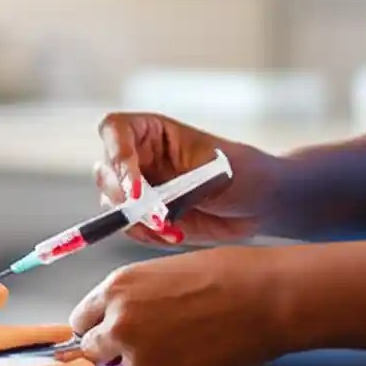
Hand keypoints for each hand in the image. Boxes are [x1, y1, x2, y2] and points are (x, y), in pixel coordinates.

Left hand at [69, 248, 286, 365]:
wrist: (264, 298)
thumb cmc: (227, 276)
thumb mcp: (163, 273)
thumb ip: (135, 298)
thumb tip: (125, 317)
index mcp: (118, 288)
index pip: (83, 319)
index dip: (98, 326)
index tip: (105, 332)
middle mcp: (120, 322)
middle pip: (94, 349)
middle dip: (113, 348)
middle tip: (146, 344)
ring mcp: (140, 356)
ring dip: (147, 362)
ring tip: (187, 343)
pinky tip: (198, 355)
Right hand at [96, 113, 281, 245]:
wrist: (259, 202)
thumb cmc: (243, 172)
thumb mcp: (217, 170)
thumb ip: (182, 184)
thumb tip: (154, 206)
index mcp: (152, 131)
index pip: (114, 130)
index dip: (117, 157)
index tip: (136, 191)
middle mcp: (137, 155)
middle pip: (105, 172)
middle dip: (126, 200)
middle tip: (157, 219)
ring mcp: (138, 186)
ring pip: (111, 202)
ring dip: (137, 221)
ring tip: (172, 230)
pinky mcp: (144, 215)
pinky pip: (129, 227)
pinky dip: (147, 235)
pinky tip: (174, 234)